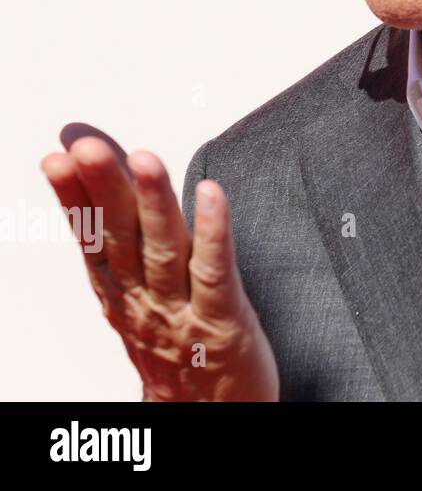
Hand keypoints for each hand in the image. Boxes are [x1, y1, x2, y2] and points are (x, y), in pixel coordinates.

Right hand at [40, 125, 278, 400]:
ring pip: (163, 250)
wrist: (212, 413)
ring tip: (142, 160)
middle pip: (120, 238)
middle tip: (85, 147)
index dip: (74, 196)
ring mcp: (182, 312)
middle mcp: (143, 301)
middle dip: (103, 189)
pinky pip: (215, 272)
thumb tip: (106, 176)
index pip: (92, 238)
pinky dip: (213, 232)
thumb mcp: (141, 288)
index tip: (59, 155)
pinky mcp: (223, 321)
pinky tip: (211, 195)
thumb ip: (126, 232)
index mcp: (120, 291)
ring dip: (152, 203)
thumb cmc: (180, 341)